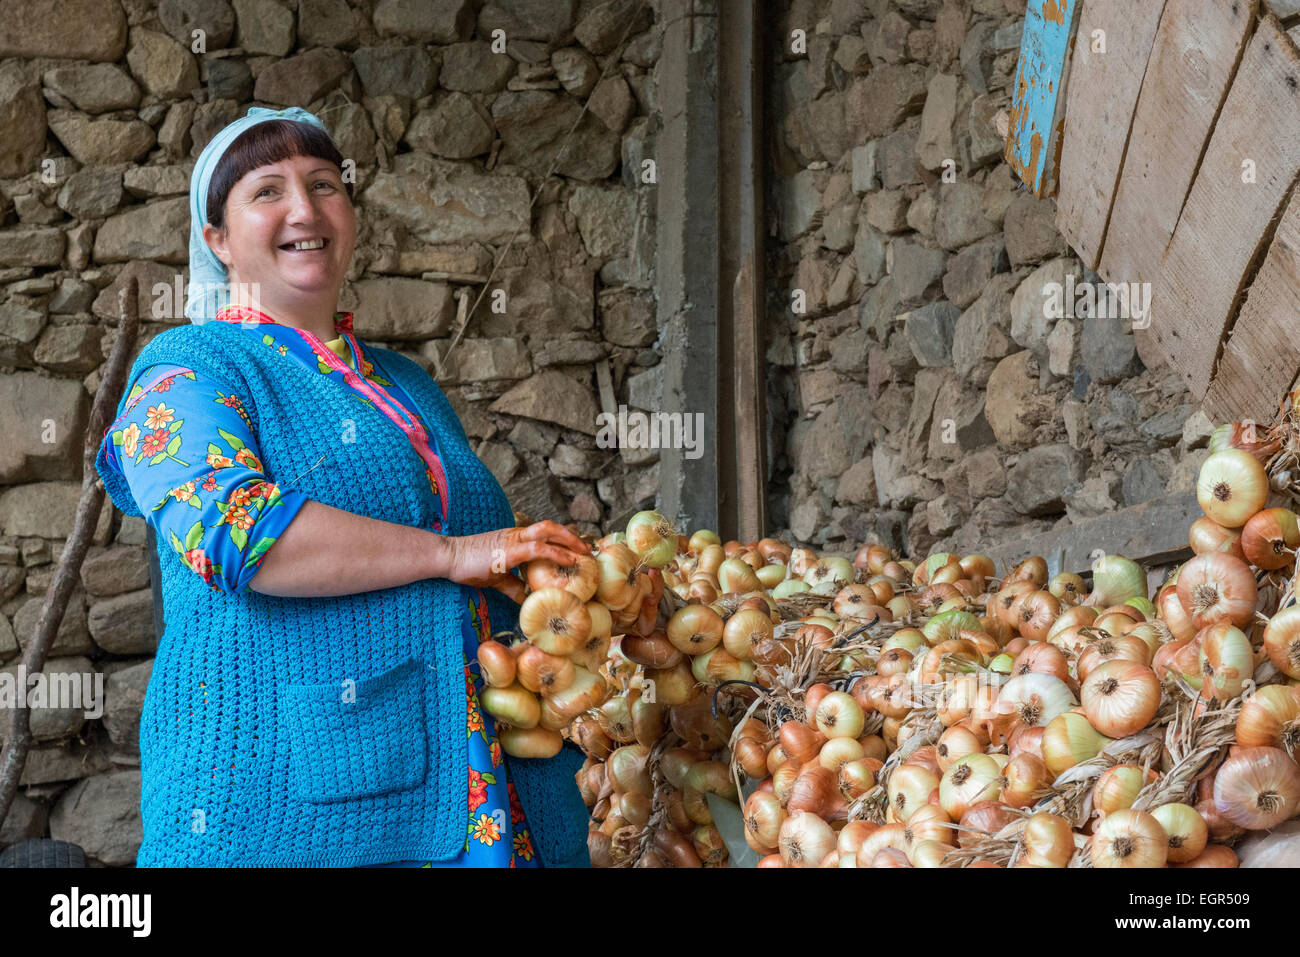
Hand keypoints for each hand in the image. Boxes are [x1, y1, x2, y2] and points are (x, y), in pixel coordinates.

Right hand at [444, 521, 590, 602]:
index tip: (579, 549)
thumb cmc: (469, 566)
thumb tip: (527, 600)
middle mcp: (517, 535)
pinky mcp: (508, 551)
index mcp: (515, 539)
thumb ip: (513, 587)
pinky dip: (556, 554)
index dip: (563, 538)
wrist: (448, 558)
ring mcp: (513, 541)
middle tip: (588, 550)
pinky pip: (537, 549)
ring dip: (569, 541)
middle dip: (571, 536)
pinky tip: (568, 561)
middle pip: (550, 527)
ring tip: (584, 553)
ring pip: (548, 532)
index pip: (544, 533)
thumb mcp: (497, 578)